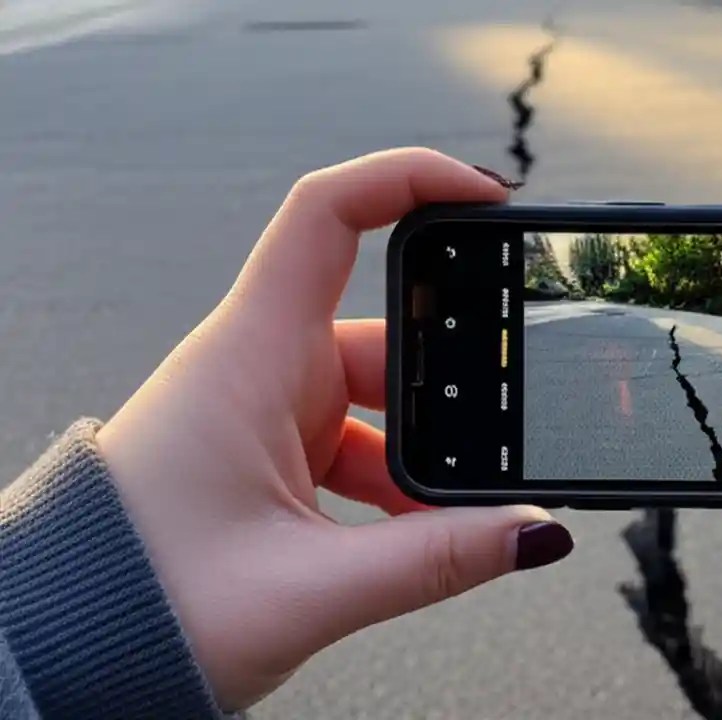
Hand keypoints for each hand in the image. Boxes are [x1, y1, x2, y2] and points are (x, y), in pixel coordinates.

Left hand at [96, 149, 573, 709]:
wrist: (70, 653)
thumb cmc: (139, 604)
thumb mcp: (308, 586)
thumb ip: (435, 560)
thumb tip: (534, 530)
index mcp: (250, 358)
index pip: (328, 216)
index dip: (409, 179)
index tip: (488, 197)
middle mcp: (257, 368)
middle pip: (385, 330)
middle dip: (453, 379)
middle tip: (509, 418)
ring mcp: (264, 411)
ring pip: (377, 400)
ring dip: (425, 451)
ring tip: (463, 510)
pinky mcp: (268, 454)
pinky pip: (356, 443)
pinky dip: (397, 484)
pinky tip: (423, 534)